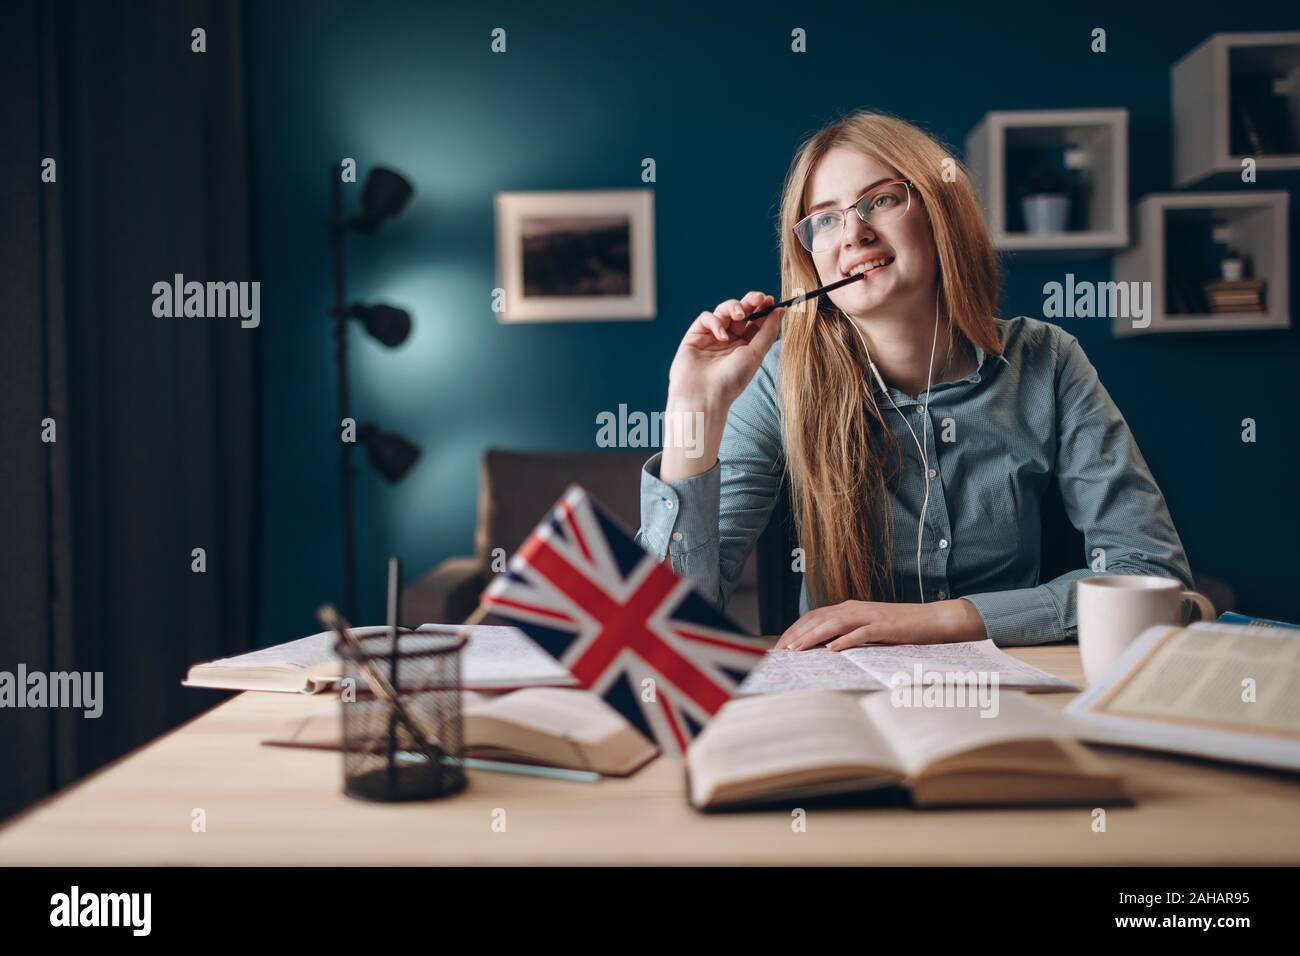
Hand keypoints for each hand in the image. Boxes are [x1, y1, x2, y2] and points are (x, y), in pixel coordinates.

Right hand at [667, 291, 783, 410]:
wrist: (704, 395)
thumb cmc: (732, 380)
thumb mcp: (756, 354)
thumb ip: (768, 332)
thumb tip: (780, 311)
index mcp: (746, 346)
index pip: (756, 321)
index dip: (763, 309)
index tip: (771, 300)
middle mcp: (729, 340)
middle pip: (741, 312)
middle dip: (750, 302)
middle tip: (759, 297)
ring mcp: (711, 337)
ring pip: (723, 311)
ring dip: (734, 307)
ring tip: (739, 315)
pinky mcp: (695, 336)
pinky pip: (706, 318)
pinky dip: (715, 322)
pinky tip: (721, 336)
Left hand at [774, 598, 986, 650]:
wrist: (932, 620)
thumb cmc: (898, 628)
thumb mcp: (867, 629)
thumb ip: (846, 634)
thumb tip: (823, 648)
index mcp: (848, 608)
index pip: (814, 617)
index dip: (795, 630)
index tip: (779, 645)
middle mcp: (854, 608)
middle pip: (818, 619)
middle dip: (797, 635)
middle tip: (780, 651)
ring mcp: (870, 616)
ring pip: (834, 624)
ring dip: (814, 637)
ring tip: (798, 650)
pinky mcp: (885, 627)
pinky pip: (862, 633)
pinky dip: (846, 641)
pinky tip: (833, 650)